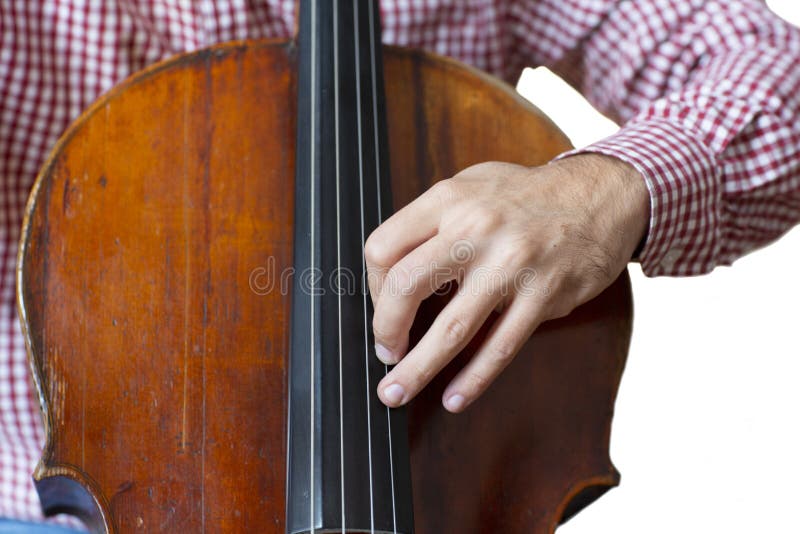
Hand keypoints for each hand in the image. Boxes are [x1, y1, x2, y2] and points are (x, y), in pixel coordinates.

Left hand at [364, 154, 648, 412]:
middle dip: (385, 330)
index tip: (383, 304)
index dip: (373, 286)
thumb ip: (430, 222)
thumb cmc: (526, 196)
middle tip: (385, 354)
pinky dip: (474, 379)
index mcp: (448, 200)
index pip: (384, 248)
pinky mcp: (543, 295)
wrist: (599, 197)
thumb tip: (391, 273)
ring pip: (451, 328)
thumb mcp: (470, 186)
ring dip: (417, 370)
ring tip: (396, 393)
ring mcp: (511, 263)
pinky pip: (500, 347)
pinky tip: (455, 397)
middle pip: (406, 286)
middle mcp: (475, 228)